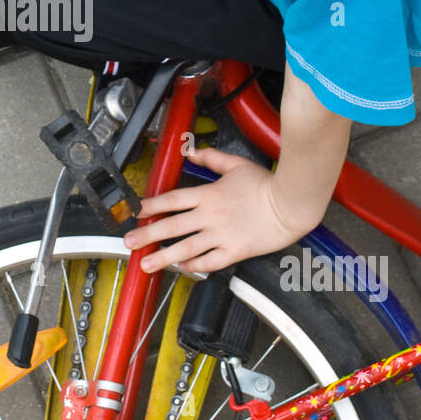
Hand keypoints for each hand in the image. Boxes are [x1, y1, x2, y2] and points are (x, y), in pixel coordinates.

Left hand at [123, 146, 323, 274]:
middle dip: (147, 235)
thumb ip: (211, 158)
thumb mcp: (236, 164)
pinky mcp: (235, 251)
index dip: (152, 206)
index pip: (173, 200)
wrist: (291, 204)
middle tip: (129, 242)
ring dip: (163, 257)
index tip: (137, 212)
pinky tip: (181, 267)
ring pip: (186, 247)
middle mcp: (211, 216)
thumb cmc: (266, 184)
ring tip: (146, 264)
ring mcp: (222, 235)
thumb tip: (191, 152)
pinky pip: (210, 261)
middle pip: (172, 226)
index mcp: (209, 194)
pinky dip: (194, 265)